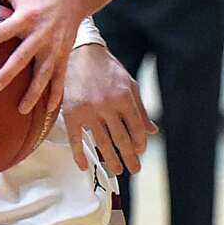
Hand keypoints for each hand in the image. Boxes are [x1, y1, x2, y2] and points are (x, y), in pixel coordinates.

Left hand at [0, 0, 79, 117]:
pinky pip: (60, 78)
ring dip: (34, 92)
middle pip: (23, 56)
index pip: (4, 30)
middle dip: (9, 72)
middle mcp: (40, 34)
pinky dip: (55, 94)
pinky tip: (47, 111)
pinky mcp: (63, 55)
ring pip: (43, 73)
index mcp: (25, 17)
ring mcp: (53, 47)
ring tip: (21, 109)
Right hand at [61, 44, 155, 173]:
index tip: (140, 152)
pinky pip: (75, 140)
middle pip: (121, 139)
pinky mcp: (71, 113)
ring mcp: (88, 110)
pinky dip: (79, 155)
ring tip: (116, 170)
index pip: (136, 128)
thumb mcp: (129, 84)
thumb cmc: (107, 70)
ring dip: (110, 160)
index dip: (140, 143)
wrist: (80, 53)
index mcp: (123, 97)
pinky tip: (84, 166)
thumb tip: (152, 131)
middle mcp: (107, 105)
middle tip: (134, 169)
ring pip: (101, 142)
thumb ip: (140, 109)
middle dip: (129, 157)